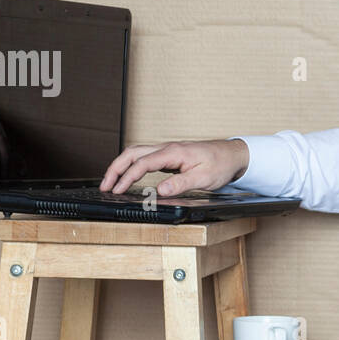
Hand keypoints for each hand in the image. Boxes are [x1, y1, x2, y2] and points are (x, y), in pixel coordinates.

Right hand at [99, 139, 247, 196]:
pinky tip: (129, 177)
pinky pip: (145, 158)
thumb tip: (160, 191)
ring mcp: (168, 151)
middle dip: (115, 169)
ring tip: (111, 182)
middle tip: (105, 186)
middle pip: (132, 153)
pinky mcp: (170, 156)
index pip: (142, 163)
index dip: (127, 177)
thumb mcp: (204, 178)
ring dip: (121, 166)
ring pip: (137, 153)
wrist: (233, 155)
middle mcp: (167, 148)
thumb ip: (181, 184)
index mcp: (173, 152)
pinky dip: (132, 166)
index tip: (117, 190)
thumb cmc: (221, 164)